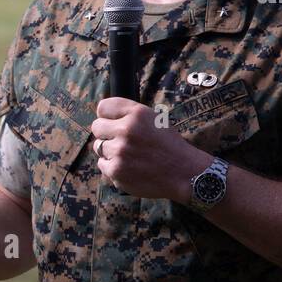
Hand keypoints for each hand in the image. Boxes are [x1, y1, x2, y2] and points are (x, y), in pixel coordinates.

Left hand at [89, 98, 211, 202]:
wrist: (184, 174)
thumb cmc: (169, 146)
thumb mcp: (155, 119)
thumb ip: (130, 115)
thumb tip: (103, 116)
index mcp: (137, 114)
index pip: (103, 107)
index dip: (107, 116)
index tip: (113, 122)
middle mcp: (127, 130)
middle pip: (96, 127)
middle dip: (106, 133)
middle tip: (121, 141)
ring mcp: (120, 151)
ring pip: (98, 147)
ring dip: (110, 151)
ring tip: (128, 155)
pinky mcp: (116, 170)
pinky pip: (102, 164)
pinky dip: (112, 166)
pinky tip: (129, 167)